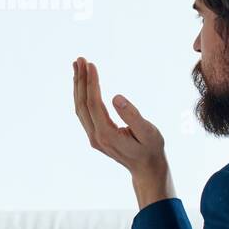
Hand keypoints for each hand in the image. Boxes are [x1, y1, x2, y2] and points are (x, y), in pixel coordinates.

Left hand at [72, 57, 175, 208]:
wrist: (147, 169)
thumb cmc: (151, 149)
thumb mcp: (148, 132)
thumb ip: (132, 115)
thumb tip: (116, 97)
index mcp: (107, 135)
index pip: (93, 104)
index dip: (91, 83)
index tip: (91, 64)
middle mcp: (96, 137)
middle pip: (82, 104)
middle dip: (80, 80)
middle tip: (79, 59)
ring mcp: (94, 137)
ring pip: (80, 108)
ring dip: (78, 86)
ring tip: (77, 66)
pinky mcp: (96, 135)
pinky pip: (84, 112)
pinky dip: (81, 95)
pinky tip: (83, 84)